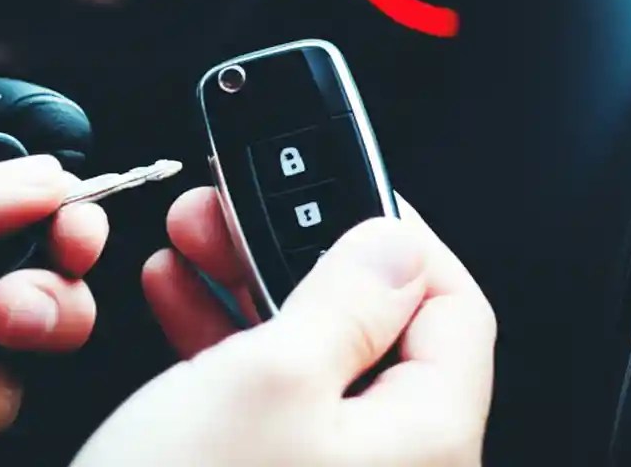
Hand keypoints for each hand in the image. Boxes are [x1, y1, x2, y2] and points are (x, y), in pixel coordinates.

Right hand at [72, 188, 495, 465]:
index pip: (454, 313)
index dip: (403, 240)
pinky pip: (264, 406)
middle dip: (297, 253)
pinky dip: (221, 347)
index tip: (344, 189)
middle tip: (243, 204)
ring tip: (193, 239)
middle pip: (372, 333)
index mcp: (423, 444)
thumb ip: (346, 299)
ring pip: (307, 364)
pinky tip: (176, 304)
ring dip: (248, 289)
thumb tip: (397, 245)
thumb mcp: (269, 378)